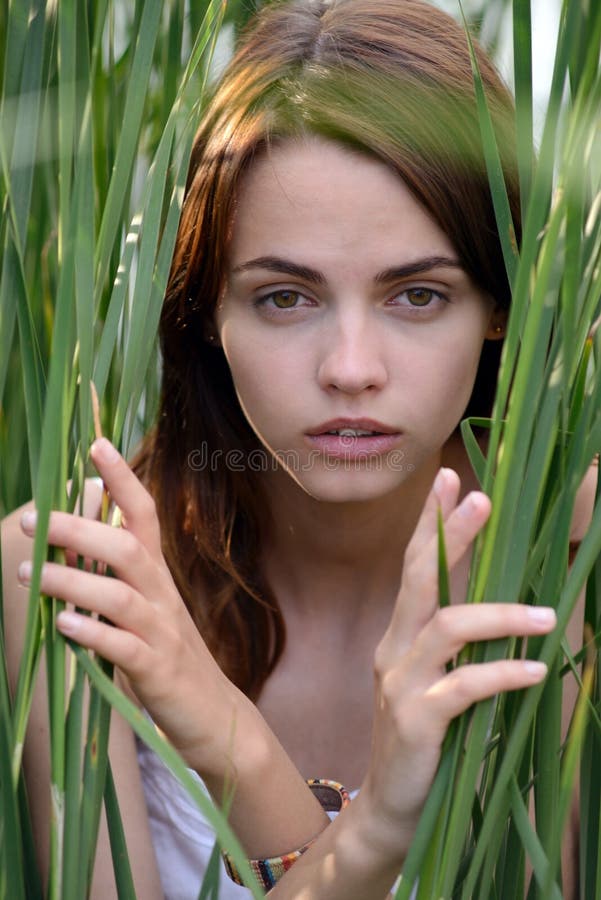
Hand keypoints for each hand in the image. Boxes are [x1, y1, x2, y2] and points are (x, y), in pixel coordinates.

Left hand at [18, 438, 249, 775]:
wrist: (215, 716)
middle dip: (79, 530)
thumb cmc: (169, 658)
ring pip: (120, 596)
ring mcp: (162, 634)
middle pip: (127, 549)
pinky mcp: (157, 672)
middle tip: (31, 520)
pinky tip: (60, 625)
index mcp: (158, 577)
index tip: (97, 444)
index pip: (144, 515)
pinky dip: (91, 634)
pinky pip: (124, 648)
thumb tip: (68, 550)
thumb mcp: (146, 611)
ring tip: (28, 573)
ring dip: (73, 581)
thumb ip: (114, 580)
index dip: (123, 479)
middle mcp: (162, 597)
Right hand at [355, 467, 555, 859]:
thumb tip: (504, 606)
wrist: (391, 809)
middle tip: (483, 498)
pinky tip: (537, 671)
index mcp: (398, 636)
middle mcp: (393, 649)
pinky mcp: (416, 720)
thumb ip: (453, 646)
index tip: (447, 478)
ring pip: (447, 626)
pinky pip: (464, 686)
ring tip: (547, 617)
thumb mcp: (434, 683)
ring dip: (500, 615)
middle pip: (420, 577)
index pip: (413, 567)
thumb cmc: (423, 740)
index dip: (430, 523)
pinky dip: (503, 672)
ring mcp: (400, 683)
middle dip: (451, 534)